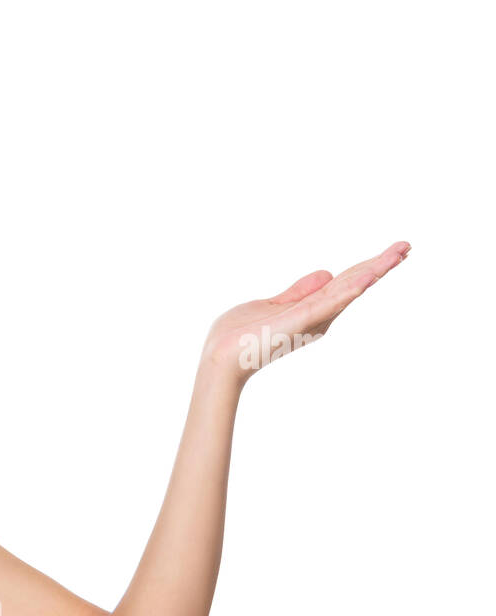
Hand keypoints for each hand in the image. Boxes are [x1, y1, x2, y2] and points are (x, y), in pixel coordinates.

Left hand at [200, 240, 410, 388]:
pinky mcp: (299, 322)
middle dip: (380, 265)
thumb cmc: (239, 336)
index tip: (394, 250)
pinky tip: (367, 277)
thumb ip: (299, 292)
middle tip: (408, 246)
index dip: (368, 266)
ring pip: (348, 290)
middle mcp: (317, 317)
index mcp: (311, 310)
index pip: (344, 283)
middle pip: (353, 284)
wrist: (220, 357)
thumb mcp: (273, 305)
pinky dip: (348, 290)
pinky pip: (327, 304)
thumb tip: (327, 273)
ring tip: (399, 253)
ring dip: (374, 271)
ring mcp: (310, 319)